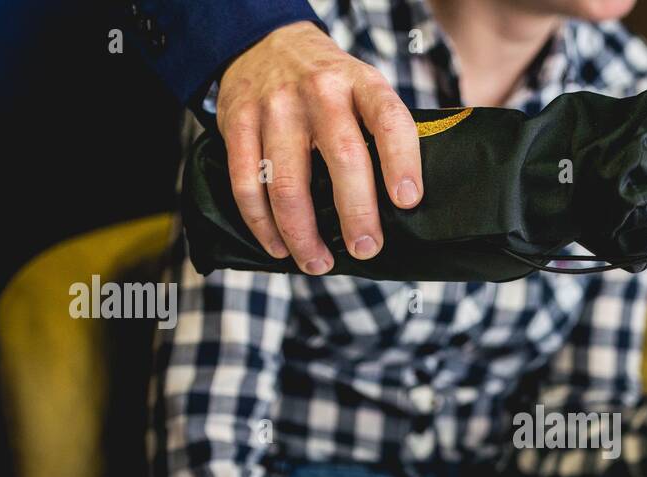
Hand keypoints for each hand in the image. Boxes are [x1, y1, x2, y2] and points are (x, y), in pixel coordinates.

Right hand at [216, 21, 422, 274]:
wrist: (264, 42)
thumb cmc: (327, 86)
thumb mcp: (361, 88)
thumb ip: (379, 134)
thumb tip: (405, 208)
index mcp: (360, 83)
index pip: (389, 120)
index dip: (401, 161)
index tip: (408, 201)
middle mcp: (319, 91)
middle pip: (341, 157)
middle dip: (356, 212)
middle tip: (365, 249)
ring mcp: (275, 107)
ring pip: (287, 182)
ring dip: (303, 234)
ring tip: (318, 263)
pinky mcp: (237, 123)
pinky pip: (246, 184)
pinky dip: (262, 224)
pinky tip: (279, 247)